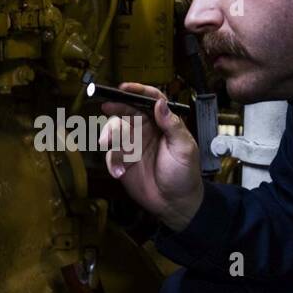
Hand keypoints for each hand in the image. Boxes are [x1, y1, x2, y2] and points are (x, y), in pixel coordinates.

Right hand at [97, 82, 202, 231]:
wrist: (175, 204)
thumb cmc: (185, 175)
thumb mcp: (184, 149)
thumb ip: (172, 126)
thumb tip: (160, 104)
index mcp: (163, 123)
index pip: (150, 100)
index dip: (137, 90)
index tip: (124, 88)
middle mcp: (146, 130)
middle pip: (127, 110)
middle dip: (116, 108)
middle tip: (107, 107)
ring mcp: (133, 145)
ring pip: (114, 130)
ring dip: (109, 135)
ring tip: (107, 145)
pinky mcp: (123, 161)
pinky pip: (111, 156)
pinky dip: (112, 163)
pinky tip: (119, 172)